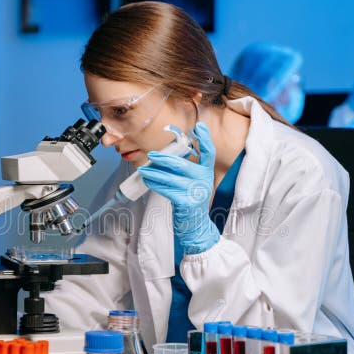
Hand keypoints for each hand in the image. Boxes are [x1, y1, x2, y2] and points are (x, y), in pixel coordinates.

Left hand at [137, 123, 219, 254]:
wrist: (194, 226)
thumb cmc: (189, 201)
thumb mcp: (191, 183)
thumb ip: (182, 169)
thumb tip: (160, 157)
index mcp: (206, 173)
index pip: (209, 153)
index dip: (205, 139)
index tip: (198, 127)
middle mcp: (204, 181)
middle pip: (182, 164)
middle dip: (164, 158)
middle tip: (151, 155)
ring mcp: (196, 192)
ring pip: (170, 177)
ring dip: (154, 172)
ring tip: (143, 170)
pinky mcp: (186, 203)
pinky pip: (166, 190)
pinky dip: (155, 184)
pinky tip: (148, 181)